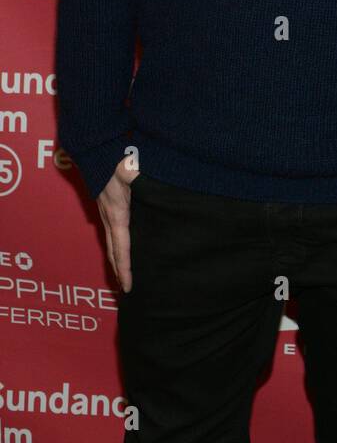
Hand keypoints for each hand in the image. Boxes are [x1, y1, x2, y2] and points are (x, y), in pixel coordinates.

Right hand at [96, 155, 140, 293]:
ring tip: (123, 276)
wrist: (95, 152)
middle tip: (126, 290)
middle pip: (114, 251)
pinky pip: (112, 232)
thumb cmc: (113, 160)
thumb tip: (135, 174)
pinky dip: (116, 246)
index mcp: (117, 213)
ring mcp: (106, 213)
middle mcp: (109, 217)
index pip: (121, 247)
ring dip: (116, 260)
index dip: (125, 268)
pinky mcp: (107, 207)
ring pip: (111, 243)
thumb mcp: (127, 166)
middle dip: (119, 271)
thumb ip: (133, 172)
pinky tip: (122, 248)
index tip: (128, 286)